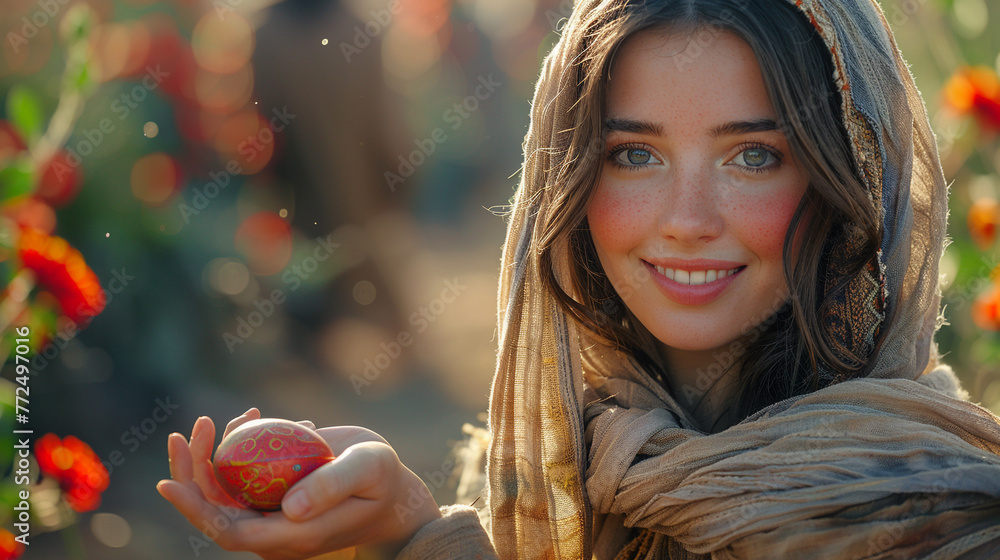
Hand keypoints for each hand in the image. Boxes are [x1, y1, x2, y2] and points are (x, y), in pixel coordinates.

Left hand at [156, 408, 442, 558]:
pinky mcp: (277, 490)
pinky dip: (238, 444)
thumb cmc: (384, 480)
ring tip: (215, 419)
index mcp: (291, 535)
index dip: (194, 509)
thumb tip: (288, 507)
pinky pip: (243, 473)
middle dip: (192, 473)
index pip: (228, 529)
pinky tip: (252, 415)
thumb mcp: (368, 471)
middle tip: (187, 431)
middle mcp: (274, 527)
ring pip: (225, 490)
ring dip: (210, 456)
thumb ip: (333, 486)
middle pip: (216, 510)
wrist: (393, 492)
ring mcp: (273, 510)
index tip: (168, 482)